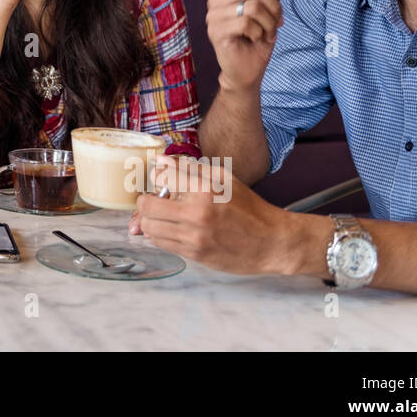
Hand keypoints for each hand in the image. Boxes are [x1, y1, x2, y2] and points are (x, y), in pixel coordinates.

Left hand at [134, 155, 300, 274]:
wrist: (271, 242)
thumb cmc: (249, 208)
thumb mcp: (225, 179)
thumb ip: (191, 169)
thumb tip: (162, 162)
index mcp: (205, 189)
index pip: (160, 177)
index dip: (157, 177)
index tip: (162, 180)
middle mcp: (196, 214)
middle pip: (146, 206)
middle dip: (145, 201)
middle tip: (154, 200)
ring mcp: (194, 237)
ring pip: (149, 227)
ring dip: (150, 220)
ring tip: (163, 216)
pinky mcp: (194, 254)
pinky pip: (160, 243)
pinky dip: (159, 235)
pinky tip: (171, 229)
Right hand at [206, 0, 290, 92]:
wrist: (246, 71)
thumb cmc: (256, 38)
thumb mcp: (269, 8)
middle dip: (275, 6)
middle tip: (277, 22)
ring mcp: (213, 16)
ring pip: (254, 6)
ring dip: (269, 23)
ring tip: (267, 33)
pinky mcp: (216, 32)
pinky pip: (247, 23)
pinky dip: (260, 32)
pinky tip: (257, 39)